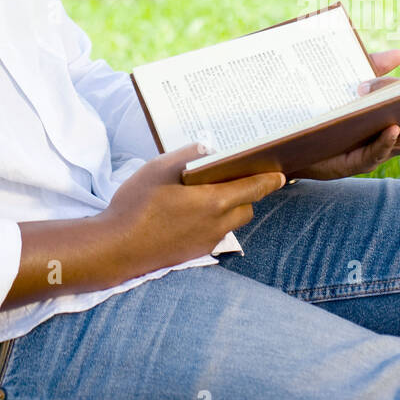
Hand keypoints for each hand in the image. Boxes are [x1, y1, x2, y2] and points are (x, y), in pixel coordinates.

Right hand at [100, 143, 286, 279]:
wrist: (117, 248)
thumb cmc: (137, 204)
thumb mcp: (159, 168)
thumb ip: (187, 154)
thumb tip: (208, 146)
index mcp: (213, 202)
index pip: (253, 189)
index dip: (268, 180)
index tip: (281, 174)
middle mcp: (216, 225)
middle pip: (245, 207)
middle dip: (246, 192)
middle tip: (235, 176)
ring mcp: (205, 242)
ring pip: (231, 223)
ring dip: (229, 208)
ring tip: (210, 192)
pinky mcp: (193, 253)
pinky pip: (215, 234)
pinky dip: (213, 221)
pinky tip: (191, 212)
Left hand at [293, 49, 399, 181]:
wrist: (293, 138)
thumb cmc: (325, 110)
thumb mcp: (347, 84)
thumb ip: (370, 69)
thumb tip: (398, 53)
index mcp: (388, 117)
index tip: (390, 81)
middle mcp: (387, 136)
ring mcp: (375, 150)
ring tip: (398, 108)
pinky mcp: (356, 162)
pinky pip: (378, 154)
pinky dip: (387, 141)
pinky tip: (390, 127)